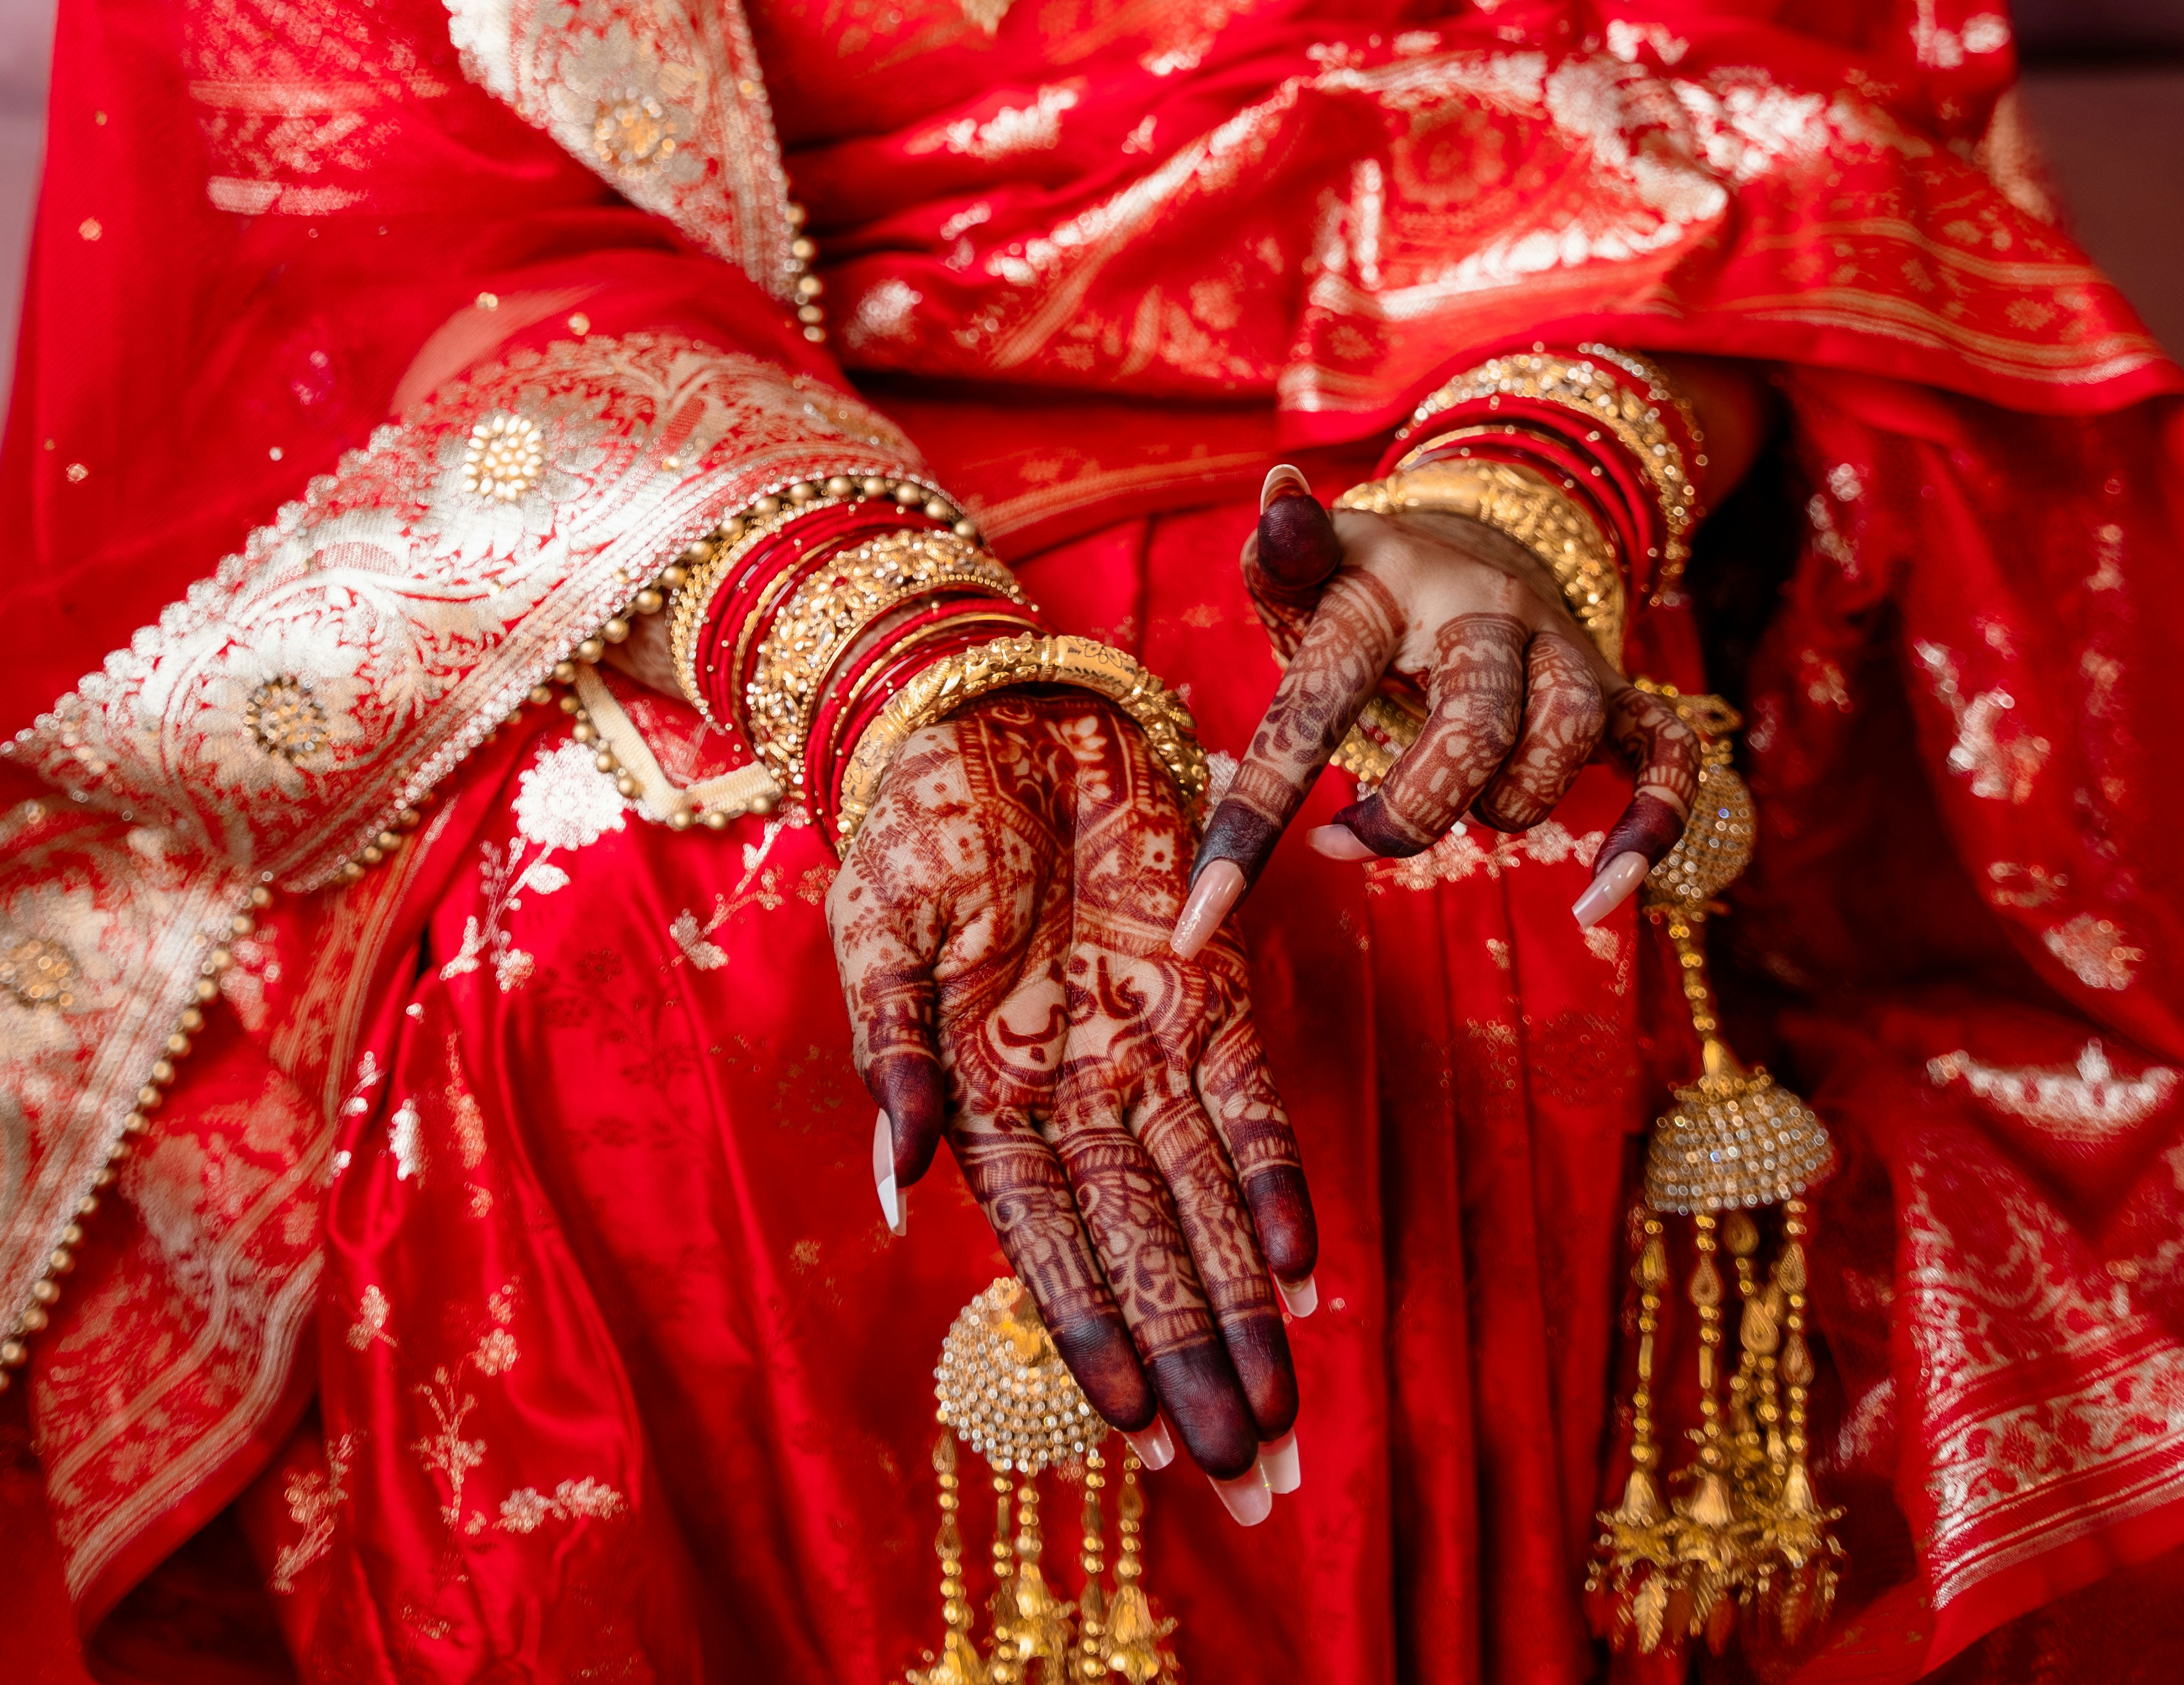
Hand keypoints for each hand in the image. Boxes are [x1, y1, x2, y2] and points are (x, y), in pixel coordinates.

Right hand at [829, 688, 1316, 1518]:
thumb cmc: (917, 824)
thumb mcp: (876, 932)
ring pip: (1204, 1204)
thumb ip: (889, 1053)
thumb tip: (898, 1181)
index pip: (1051, 1245)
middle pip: (1141, 1251)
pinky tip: (1306, 1264)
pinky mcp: (1205, 988)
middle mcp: (1074, 1097)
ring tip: (1282, 1411)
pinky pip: (1251, 1101)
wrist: (996, 714)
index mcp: (985, 1101)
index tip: (1134, 1423)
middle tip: (1241, 1469)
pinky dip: (1276, 1180)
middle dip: (1190, 1359)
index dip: (1095, 1331)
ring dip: (1245, 1304)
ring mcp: (1144, 1049)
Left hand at [1171, 468, 1698, 960]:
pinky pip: (1665, 758)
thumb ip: (1279, 555)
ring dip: (1507, 807)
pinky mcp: (1618, 690)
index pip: (1316, 700)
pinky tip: (1599, 903)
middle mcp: (1488, 607)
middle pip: (1473, 726)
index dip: (1255, 814)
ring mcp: (1561, 648)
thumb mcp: (1305, 571)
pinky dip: (1646, 834)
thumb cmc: (1360, 587)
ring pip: (1565, 739)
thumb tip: (1278, 492)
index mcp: (1390, 583)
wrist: (1475, 536)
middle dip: (1407, 814)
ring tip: (1450, 809)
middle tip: (1344, 841)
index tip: (1197, 921)